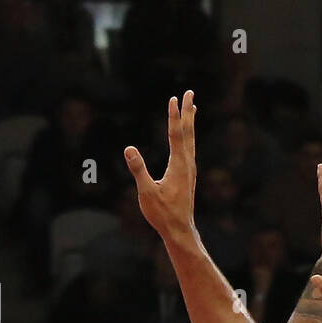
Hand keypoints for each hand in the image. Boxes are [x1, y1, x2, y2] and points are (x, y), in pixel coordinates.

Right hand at [124, 90, 197, 241]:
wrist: (180, 230)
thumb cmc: (163, 214)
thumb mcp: (146, 192)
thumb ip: (138, 170)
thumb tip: (129, 149)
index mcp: (178, 166)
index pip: (176, 135)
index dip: (174, 116)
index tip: (173, 99)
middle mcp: (187, 164)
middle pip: (188, 132)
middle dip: (188, 112)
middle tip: (189, 93)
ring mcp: (189, 169)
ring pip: (190, 140)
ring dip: (190, 122)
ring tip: (192, 107)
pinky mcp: (187, 175)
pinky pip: (189, 149)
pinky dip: (188, 136)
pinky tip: (187, 136)